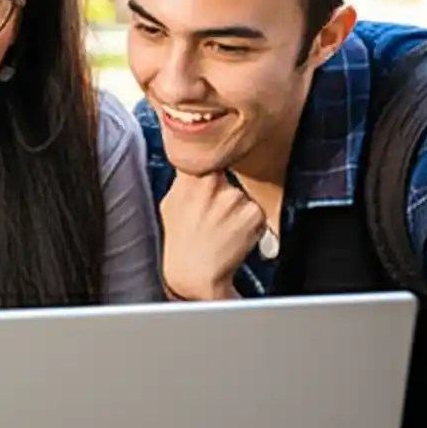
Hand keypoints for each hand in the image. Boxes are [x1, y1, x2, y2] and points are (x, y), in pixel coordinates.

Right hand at [159, 170, 264, 300]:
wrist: (194, 275)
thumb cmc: (179, 243)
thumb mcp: (170, 203)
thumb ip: (185, 180)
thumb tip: (196, 162)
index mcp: (190, 177)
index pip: (208, 152)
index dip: (211, 158)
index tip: (211, 164)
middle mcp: (214, 183)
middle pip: (229, 175)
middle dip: (225, 189)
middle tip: (213, 211)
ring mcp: (235, 198)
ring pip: (244, 193)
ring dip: (238, 207)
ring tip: (222, 226)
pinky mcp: (253, 214)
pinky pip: (256, 210)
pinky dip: (250, 222)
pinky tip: (233, 234)